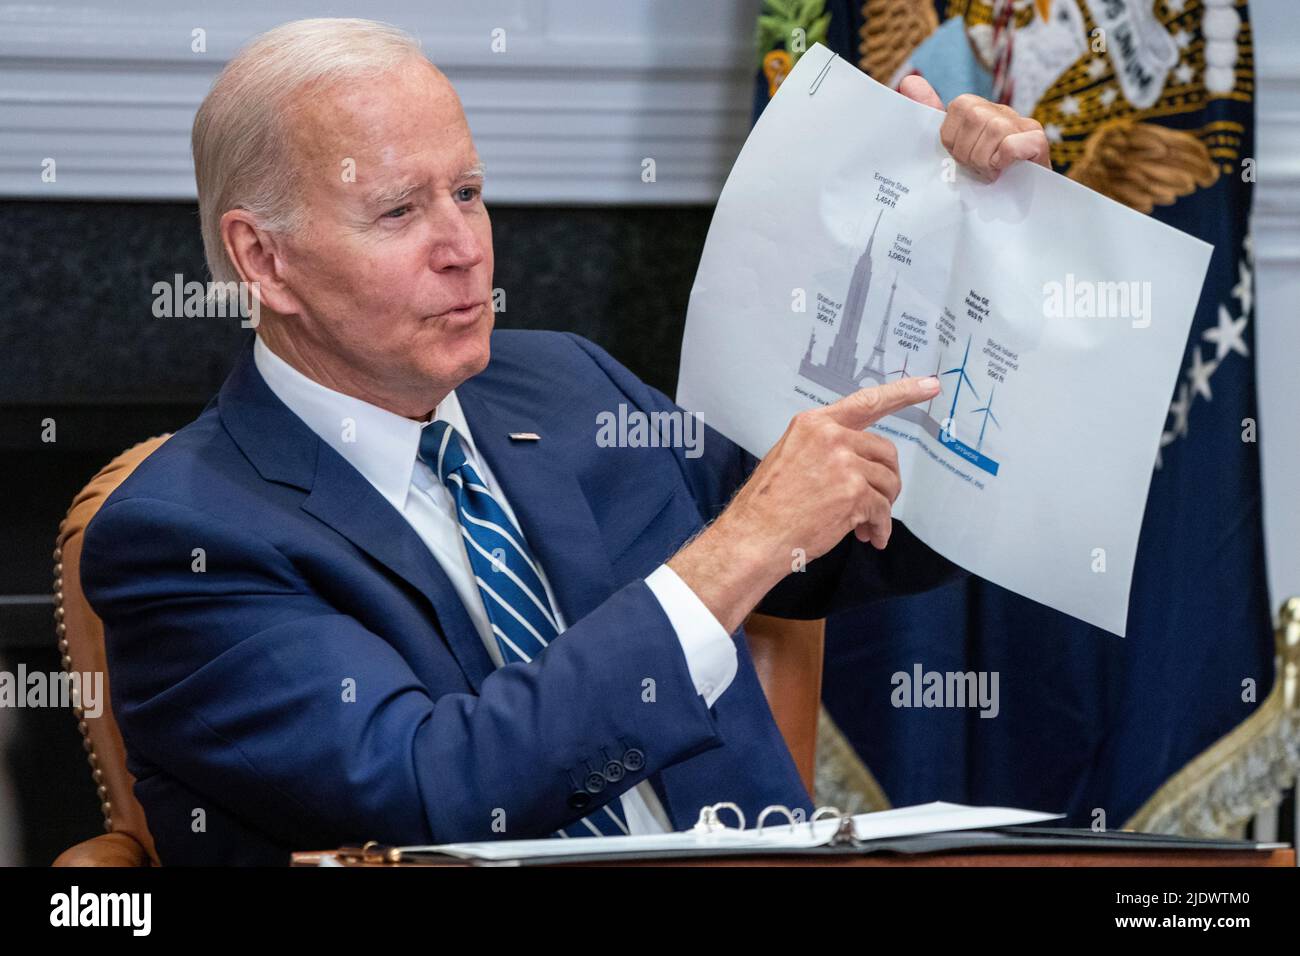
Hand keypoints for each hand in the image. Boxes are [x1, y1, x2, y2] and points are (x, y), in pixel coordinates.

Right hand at [667, 376, 940, 632]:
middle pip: (885, 452)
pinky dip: (880, 528)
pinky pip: (883, 510)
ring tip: (864, 526)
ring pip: (888, 482)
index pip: (867, 401)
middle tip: (875, 505)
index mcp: (814, 423)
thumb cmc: (767, 505)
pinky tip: (869, 538)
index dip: (903, 392)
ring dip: (881, 508)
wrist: (753, 537)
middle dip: (886, 481)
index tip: (931, 385)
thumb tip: (863, 463)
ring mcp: (844, 463)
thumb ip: (825, 449)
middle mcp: (831, 436)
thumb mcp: (790, 457)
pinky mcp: (853, 492)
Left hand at [898, 75, 1050, 180]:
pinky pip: (1013, 143)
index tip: (961, 158)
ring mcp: (1023, 125)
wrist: (1017, 206)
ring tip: (991, 172)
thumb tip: (909, 80)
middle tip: (977, 168)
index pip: (958, 108)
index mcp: (980, 111)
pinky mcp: (1038, 142)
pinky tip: (1005, 170)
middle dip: (968, 151)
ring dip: (985, 161)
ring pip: (993, 129)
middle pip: (974, 116)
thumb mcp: (952, 149)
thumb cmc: (980, 178)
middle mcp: (1002, 112)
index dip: (953, 139)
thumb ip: (931, 115)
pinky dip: (1004, 159)